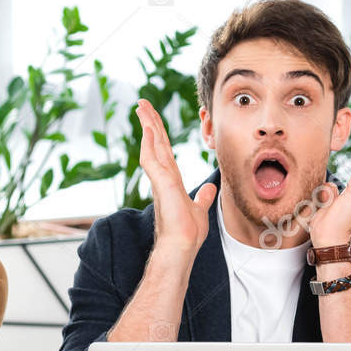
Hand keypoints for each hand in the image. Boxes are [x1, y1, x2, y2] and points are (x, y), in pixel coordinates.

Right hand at [136, 99, 214, 255]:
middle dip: (150, 122)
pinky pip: (152, 158)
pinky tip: (149, 128)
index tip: (153, 120)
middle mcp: (163, 177)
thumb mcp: (199, 209)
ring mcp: (160, 180)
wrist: (182, 247)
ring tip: (141, 106)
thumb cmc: (187, 234)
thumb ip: (203, 197)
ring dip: (147, 125)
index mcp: (171, 181)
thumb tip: (209, 188)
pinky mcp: (161, 184)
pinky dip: (150, 142)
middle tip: (142, 103)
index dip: (159, 134)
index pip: (165, 151)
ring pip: (151, 145)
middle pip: (156, 143)